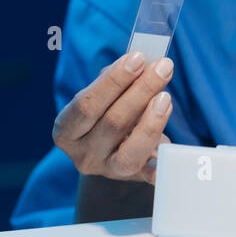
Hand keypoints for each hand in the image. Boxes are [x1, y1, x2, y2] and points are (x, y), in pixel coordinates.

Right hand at [54, 51, 174, 183]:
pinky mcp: (133, 178)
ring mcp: (107, 170)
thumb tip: (143, 62)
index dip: (113, 81)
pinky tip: (168, 156)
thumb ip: (118, 81)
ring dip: (152, 121)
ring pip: (130, 151)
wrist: (114, 152)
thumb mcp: (104, 98)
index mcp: (67, 130)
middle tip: (163, 67)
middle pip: (112, 123)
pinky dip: (158, 169)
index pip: (86, 104)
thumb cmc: (108, 113)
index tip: (137, 58)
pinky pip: (147, 176)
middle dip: (141, 91)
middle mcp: (83, 154)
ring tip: (167, 97)